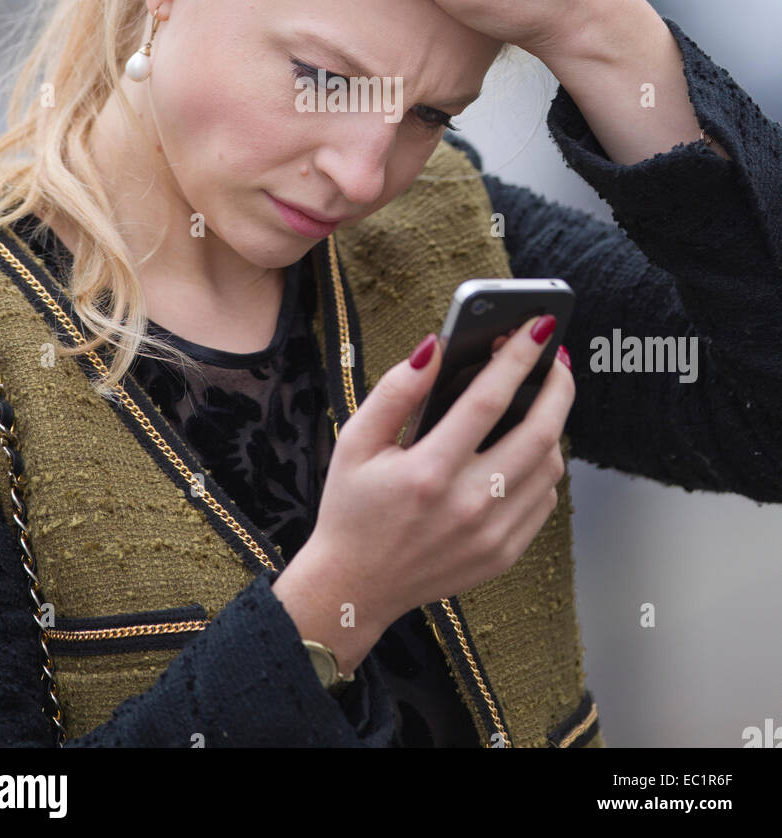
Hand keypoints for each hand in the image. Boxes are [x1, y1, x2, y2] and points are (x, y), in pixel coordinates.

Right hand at [275, 314, 573, 650]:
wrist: (356, 586)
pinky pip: (544, 500)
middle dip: (558, 385)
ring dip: (552, 425)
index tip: (539, 325)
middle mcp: (468, 506)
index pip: (490, 400)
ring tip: (538, 399)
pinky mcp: (504, 554)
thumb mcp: (356, 441)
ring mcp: (492, 535)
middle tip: (557, 357)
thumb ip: (396, 390)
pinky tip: (523, 447)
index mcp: (428, 472)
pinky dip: (542, 466)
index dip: (519, 356)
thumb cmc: (352, 507)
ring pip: (550, 467)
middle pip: (540, 433)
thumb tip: (437, 346)